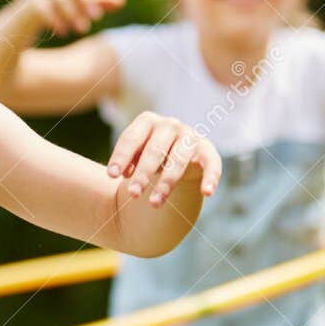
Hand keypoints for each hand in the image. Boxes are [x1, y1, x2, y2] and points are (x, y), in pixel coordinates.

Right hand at [22, 0, 126, 36]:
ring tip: (83, 29)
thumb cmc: (57, 14)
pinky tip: (63, 32)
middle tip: (98, 18)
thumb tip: (120, 0)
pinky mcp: (30, 3)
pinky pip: (44, 6)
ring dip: (74, 12)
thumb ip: (101, 3)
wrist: (21, 25)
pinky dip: (56, 19)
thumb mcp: (82, 8)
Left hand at [107, 111, 221, 205]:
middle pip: (154, 150)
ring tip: (154, 203)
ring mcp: (190, 136)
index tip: (112, 176)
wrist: (174, 156)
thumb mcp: (133, 156)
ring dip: (166, 183)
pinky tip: (207, 192)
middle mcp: (170, 125)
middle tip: (133, 194)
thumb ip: (128, 162)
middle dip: (143, 174)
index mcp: (147, 121)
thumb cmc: (147, 156)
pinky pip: (212, 164)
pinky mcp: (207, 150)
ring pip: (177, 161)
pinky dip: (211, 177)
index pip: (131, 138)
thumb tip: (126, 172)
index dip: (121, 157)